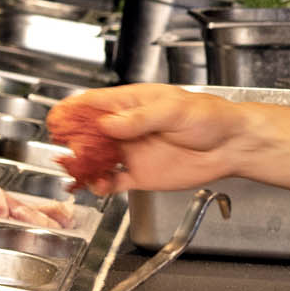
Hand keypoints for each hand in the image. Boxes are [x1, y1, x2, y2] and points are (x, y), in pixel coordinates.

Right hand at [56, 85, 248, 194]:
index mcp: (134, 105)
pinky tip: (97, 186)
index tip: (57, 118)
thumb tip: (111, 123)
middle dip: (74, 140)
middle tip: (66, 149)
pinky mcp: (141, 175)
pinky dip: (101, 185)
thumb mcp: (174, 110)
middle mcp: (129, 128)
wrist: (231, 145)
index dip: (74, 110)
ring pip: (98, 158)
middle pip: (91, 133)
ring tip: (77, 170)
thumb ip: (140, 118)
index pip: (96, 104)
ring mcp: (134, 152)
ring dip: (84, 164)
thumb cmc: (210, 117)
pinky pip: (113, 181)